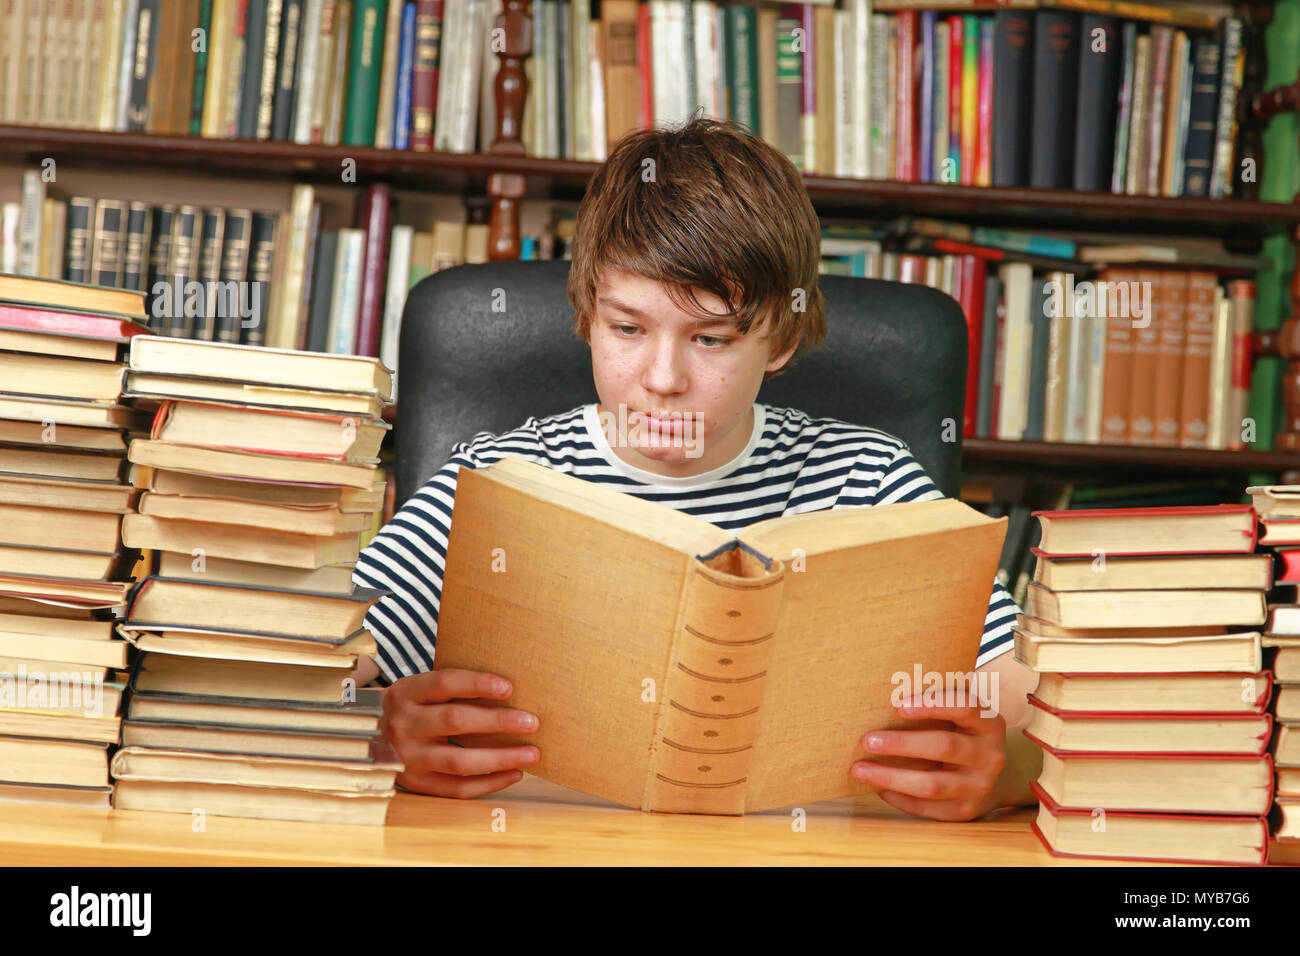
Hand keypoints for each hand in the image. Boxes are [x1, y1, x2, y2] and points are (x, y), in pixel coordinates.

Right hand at [381, 668, 539, 797]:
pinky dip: (489, 783)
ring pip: (459, 761)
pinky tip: (513, 773)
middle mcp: (403, 724)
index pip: (445, 683)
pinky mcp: (416, 784)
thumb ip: (451, 689)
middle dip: (498, 721)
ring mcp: (407, 758)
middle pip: (455, 721)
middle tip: (532, 722)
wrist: (366, 738)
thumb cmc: (412, 708)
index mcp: (406, 693)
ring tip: (532, 754)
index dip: (478, 683)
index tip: (509, 687)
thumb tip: (509, 690)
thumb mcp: (419, 690)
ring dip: (501, 758)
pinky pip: (456, 789)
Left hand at [851, 699, 1006, 821]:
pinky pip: (927, 807)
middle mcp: (990, 755)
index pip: (964, 707)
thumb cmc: (961, 736)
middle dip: (901, 743)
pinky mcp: (965, 811)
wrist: (990, 778)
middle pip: (943, 746)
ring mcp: (979, 786)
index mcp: (989, 723)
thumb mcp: (961, 718)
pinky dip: (899, 797)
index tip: (899, 706)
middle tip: (867, 740)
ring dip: (891, 777)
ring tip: (859, 770)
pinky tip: (879, 788)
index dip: (933, 704)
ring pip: (932, 784)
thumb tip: (880, 699)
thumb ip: (936, 705)